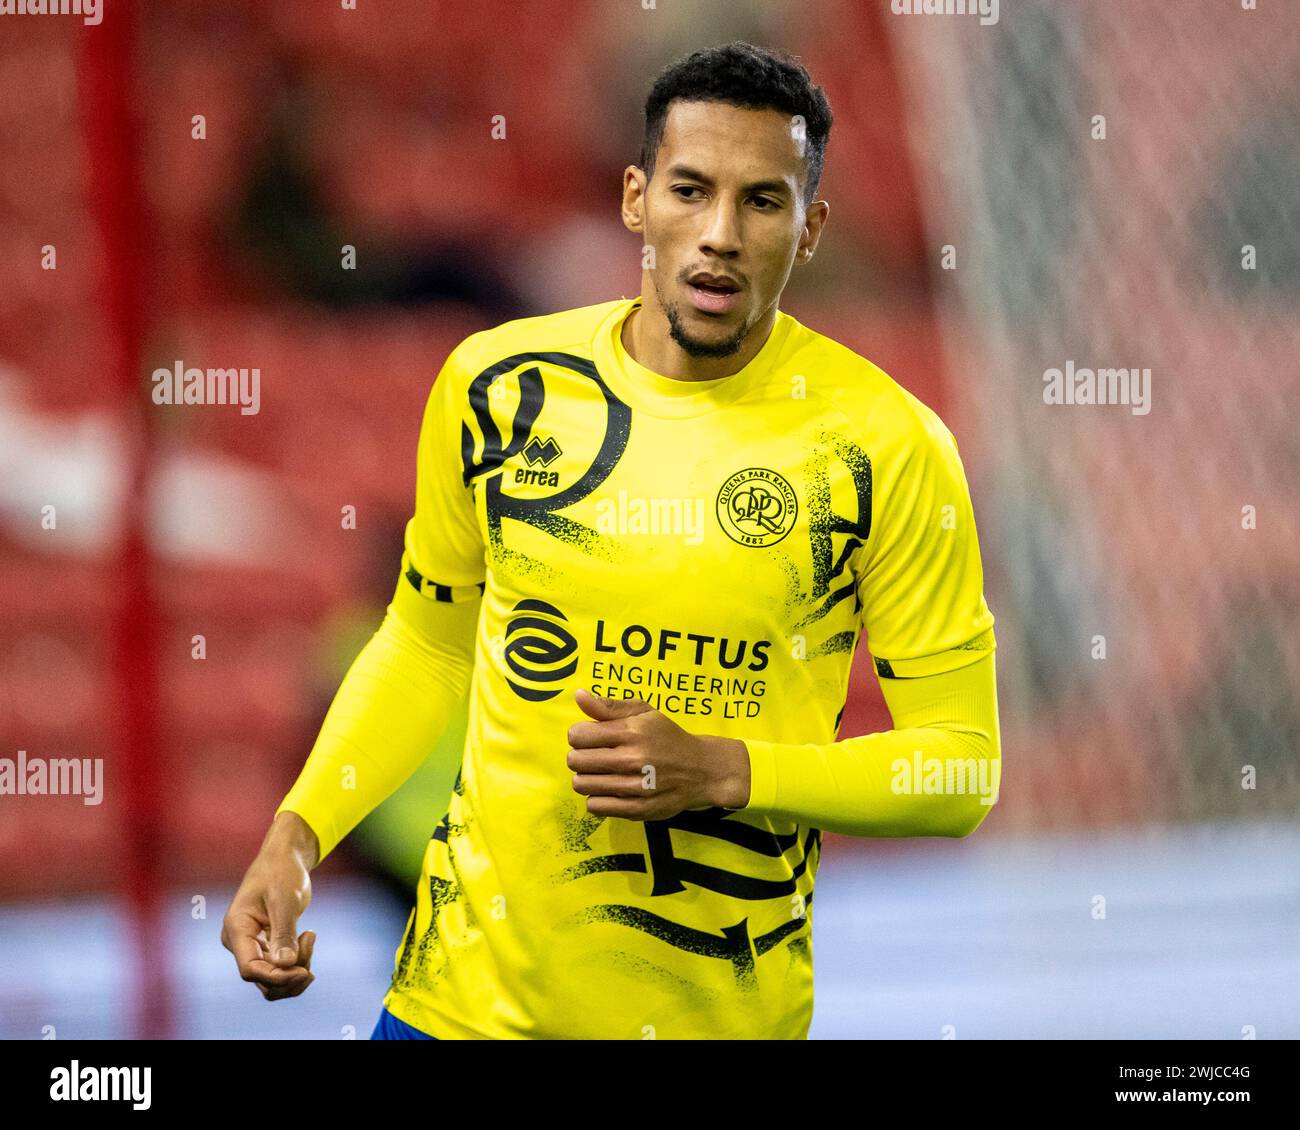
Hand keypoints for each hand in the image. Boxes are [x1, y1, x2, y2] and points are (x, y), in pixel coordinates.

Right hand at [221, 812, 318, 1000]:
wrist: (283, 859)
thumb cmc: (281, 872)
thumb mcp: (285, 899)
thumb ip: (283, 932)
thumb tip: (285, 964)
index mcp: (236, 929)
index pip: (250, 969)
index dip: (277, 976)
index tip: (305, 970)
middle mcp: (240, 943)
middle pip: (263, 980)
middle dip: (291, 972)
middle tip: (310, 939)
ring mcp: (252, 946)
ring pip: (273, 979)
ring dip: (297, 969)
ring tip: (310, 937)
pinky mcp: (266, 946)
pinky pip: (281, 969)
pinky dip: (298, 962)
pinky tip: (308, 936)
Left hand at [566, 689, 749, 819]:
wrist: (701, 770)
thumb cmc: (667, 738)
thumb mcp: (644, 713)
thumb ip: (609, 705)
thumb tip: (578, 695)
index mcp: (631, 731)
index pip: (578, 735)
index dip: (579, 735)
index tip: (590, 738)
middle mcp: (632, 759)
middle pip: (575, 760)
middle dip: (580, 757)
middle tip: (595, 757)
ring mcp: (634, 787)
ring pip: (582, 784)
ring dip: (586, 778)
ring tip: (601, 774)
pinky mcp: (637, 809)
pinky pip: (595, 806)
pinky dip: (597, 798)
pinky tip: (610, 790)